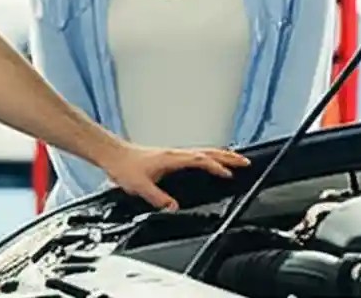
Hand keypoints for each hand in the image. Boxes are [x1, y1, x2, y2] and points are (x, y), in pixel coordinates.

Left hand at [99, 144, 249, 210]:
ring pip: (204, 151)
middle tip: (246, 162)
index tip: (229, 174)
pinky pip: (196, 155)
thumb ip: (158, 198)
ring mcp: (174, 154)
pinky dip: (209, 157)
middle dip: (228, 157)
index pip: (200, 160)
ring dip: (221, 155)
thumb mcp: (140, 186)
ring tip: (236, 160)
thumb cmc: (125, 167)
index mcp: (172, 158)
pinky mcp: (171, 157)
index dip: (215, 167)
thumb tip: (174, 208)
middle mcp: (175, 153)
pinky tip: (211, 163)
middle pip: (208, 152)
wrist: (113, 155)